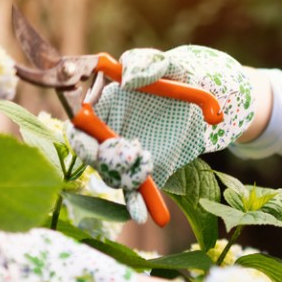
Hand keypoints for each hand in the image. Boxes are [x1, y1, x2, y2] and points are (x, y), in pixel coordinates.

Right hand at [79, 45, 253, 188]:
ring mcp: (125, 154)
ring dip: (124, 177)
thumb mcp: (167, 65)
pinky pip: (136, 189)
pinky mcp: (143, 171)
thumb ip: (147, 65)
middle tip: (125, 154)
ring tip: (146, 165)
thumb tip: (129, 80)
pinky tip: (147, 217)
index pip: (80, 122)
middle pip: (92, 152)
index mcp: (104, 104)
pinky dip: (139, 203)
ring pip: (113, 174)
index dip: (80, 132)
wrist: (201, 98)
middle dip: (102, 158)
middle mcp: (108, 132)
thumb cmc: (176, 74)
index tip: (91, 135)